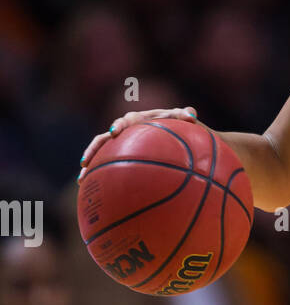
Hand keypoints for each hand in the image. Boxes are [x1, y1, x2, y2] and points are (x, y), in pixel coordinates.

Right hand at [79, 106, 199, 175]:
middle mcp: (126, 130)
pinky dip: (99, 175)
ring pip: (101, 151)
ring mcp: (122, 143)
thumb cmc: (183, 126)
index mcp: (140, 120)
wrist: (181, 132)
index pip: (128, 121)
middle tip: (86, 161)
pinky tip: (93, 191)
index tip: (115, 132)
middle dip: (95, 148)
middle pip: (106, 138)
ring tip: (82, 179)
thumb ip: (184, 116)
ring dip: (90, 164)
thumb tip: (191, 113)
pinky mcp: (121, 154)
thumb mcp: (184, 121)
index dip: (120, 125)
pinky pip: (107, 164)